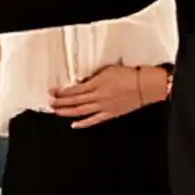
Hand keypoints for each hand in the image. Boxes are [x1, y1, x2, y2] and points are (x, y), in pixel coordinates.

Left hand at [49, 64, 165, 128]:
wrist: (143, 86)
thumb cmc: (128, 75)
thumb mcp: (107, 70)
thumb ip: (93, 76)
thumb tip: (82, 80)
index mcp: (95, 84)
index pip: (73, 89)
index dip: (61, 91)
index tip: (53, 91)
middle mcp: (97, 96)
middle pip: (74, 101)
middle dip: (60, 102)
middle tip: (50, 102)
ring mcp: (103, 107)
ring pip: (80, 111)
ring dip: (67, 112)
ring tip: (56, 112)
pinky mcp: (109, 114)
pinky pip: (94, 120)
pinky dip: (83, 123)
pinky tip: (74, 125)